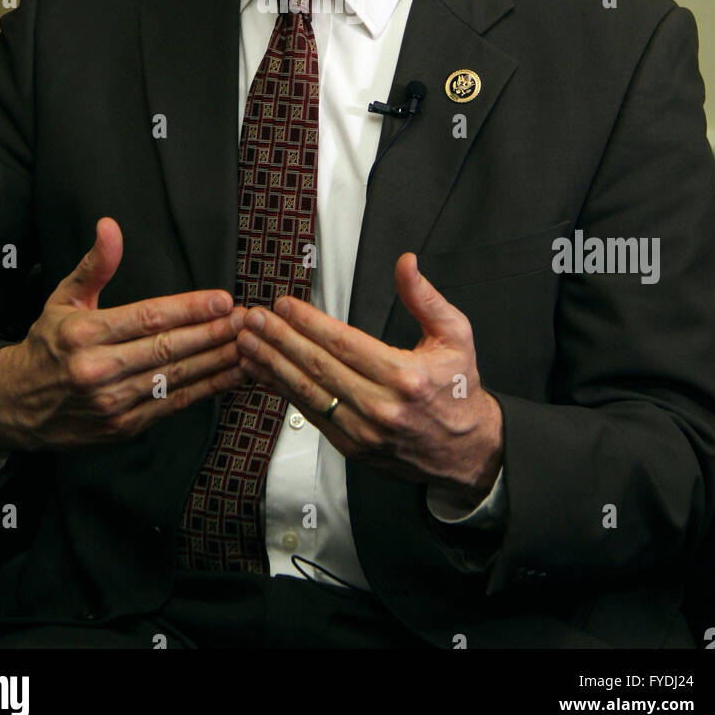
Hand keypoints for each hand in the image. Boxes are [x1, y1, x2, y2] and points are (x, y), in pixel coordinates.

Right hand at [0, 217, 249, 455]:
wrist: (14, 406)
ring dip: (217, 361)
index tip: (222, 300)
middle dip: (213, 333)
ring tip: (248, 344)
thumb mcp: (62, 298)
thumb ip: (94, 264)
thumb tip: (110, 227)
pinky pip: (172, 406)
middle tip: (246, 320)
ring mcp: (111, 403)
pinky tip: (230, 375)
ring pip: (176, 379)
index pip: (148, 317)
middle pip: (168, 349)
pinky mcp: (122, 427)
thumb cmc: (45, 347)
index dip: (190, 309)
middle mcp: (98, 370)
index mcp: (84, 333)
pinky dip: (206, 390)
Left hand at [236, 252, 502, 511]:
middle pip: (318, 367)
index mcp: (405, 375)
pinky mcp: (352, 447)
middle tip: (252, 319)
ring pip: (307, 393)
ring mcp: (364, 431)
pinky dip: (283, 392)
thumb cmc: (459, 388)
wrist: (467, 451)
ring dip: (272, 365)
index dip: (308, 323)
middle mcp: (381, 406)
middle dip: (279, 340)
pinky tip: (264, 373)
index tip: (284, 305)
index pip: (343, 343)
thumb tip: (405, 263)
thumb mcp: (455, 336)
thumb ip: (426, 298)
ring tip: (246, 342)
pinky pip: (310, 415)